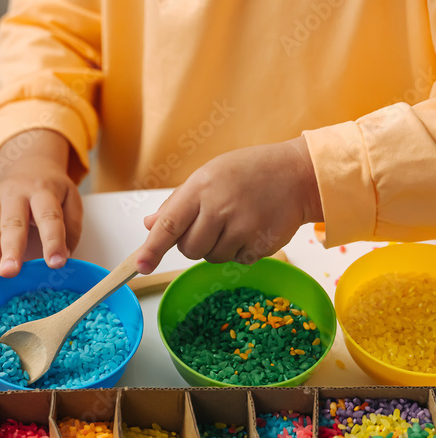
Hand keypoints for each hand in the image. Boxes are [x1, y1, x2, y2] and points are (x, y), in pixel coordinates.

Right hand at [0, 129, 82, 279]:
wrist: (26, 166)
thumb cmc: (50, 190)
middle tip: (10, 272)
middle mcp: (15, 193)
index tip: (55, 263)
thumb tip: (62, 258)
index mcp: (42, 191)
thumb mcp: (71, 200)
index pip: (49, 216)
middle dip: (11, 250)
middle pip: (12, 223)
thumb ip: (71, 229)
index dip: (53, 240)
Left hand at [136, 137, 322, 272]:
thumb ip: (178, 202)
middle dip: (193, 243)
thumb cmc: (249, 172)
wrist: (298, 175)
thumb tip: (150, 225)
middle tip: (211, 223)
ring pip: (212, 257)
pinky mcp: (260, 244)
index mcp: (201, 188)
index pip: (168, 225)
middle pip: (189, 249)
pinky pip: (237, 261)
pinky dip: (241, 251)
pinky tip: (252, 229)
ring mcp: (242, 228)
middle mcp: (219, 208)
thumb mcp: (209, 176)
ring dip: (218, 247)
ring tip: (235, 222)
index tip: (140, 266)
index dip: (151, 248)